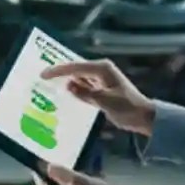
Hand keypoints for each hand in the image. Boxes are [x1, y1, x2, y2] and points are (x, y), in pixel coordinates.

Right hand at [41, 59, 155, 135]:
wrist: (144, 117)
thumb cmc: (127, 108)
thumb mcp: (104, 102)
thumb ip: (85, 93)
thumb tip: (68, 86)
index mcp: (102, 69)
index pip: (75, 67)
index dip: (57, 71)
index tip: (42, 75)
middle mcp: (100, 71)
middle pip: (74, 69)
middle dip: (58, 74)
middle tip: (40, 78)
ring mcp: (100, 79)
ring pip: (78, 78)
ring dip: (64, 82)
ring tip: (46, 87)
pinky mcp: (101, 88)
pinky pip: (83, 87)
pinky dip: (73, 91)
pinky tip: (62, 96)